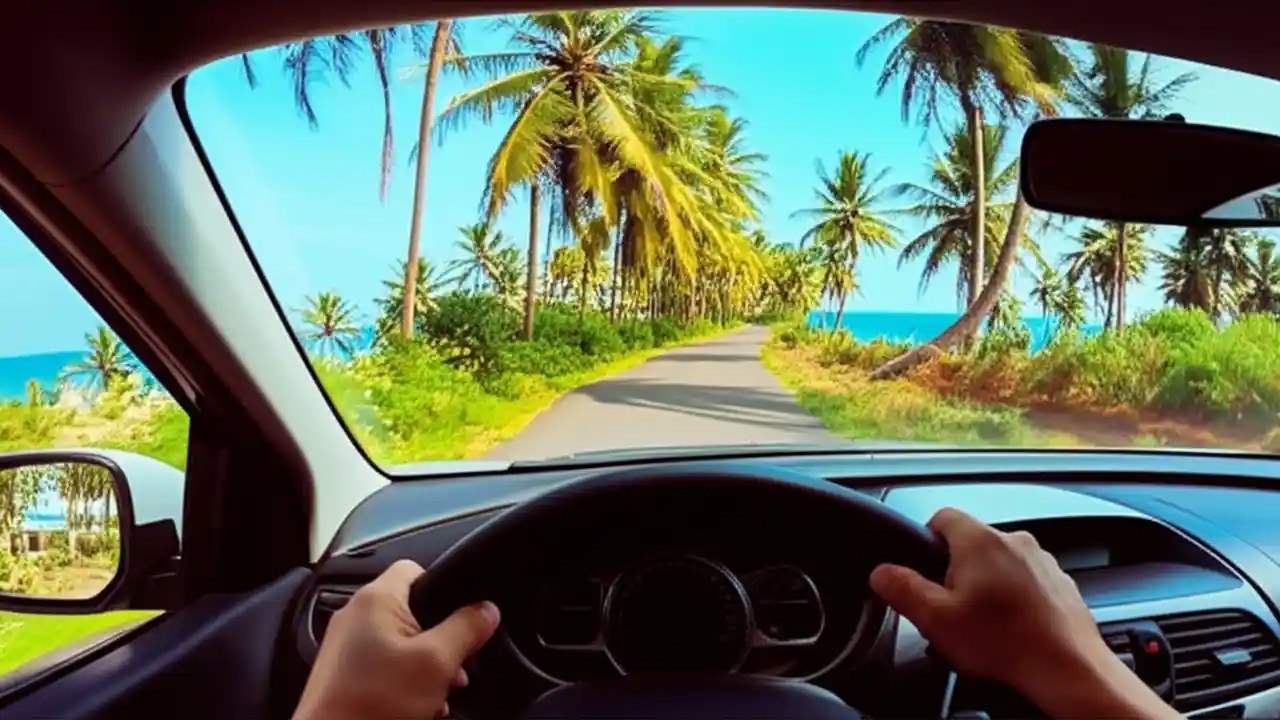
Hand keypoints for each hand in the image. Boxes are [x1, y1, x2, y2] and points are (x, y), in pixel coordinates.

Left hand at [293, 560, 499, 719]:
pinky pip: (382, 663)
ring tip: (435, 692)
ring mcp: (345, 645)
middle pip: (411, 610)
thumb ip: (466, 629)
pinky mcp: (342, 672)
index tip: (459, 615)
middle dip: (438, 638)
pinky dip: (402, 678)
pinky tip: (414, 702)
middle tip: (451, 664)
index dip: (443, 587)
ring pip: (399, 640)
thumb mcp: (437, 662)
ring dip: (423, 663)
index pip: (415, 568)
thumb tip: (486, 610)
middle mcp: (355, 615)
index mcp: (376, 600)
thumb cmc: (372, 704)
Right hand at [869, 508, 1178, 719]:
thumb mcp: (936, 619)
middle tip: (951, 607)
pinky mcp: (1061, 583)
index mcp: (979, 541)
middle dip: (957, 571)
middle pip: (971, 543)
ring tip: (983, 623)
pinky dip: (1016, 598)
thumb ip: (903, 589)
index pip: (941, 516)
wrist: (1067, 667)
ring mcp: (1042, 561)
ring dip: (989, 585)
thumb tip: (881, 572)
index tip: (924, 566)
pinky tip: (1011, 628)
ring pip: (1001, 563)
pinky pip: (1028, 581)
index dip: (925, 540)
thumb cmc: (1006, 642)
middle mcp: (1014, 541)